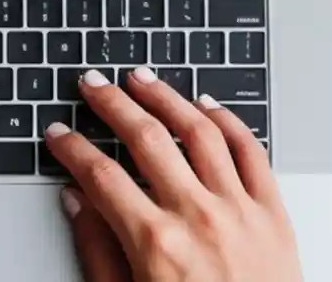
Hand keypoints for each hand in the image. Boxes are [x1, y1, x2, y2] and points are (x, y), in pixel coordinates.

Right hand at [46, 68, 300, 281]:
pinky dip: (228, 120)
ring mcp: (239, 210)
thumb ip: (98, 251)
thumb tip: (77, 202)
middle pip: (145, 138)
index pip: (100, 175)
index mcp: (155, 244)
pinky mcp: (274, 213)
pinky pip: (251, 151)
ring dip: (166, 97)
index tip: (58, 134)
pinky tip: (206, 106)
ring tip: (141, 79)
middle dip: (111, 104)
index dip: (72, 148)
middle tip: (91, 85)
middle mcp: (197, 217)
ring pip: (199, 130)